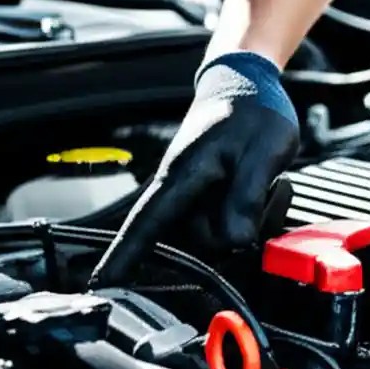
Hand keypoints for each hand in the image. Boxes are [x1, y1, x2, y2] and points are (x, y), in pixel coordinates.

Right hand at [91, 52, 298, 285]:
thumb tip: (237, 240)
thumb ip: (247, 197)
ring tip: (267, 183)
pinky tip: (266, 189)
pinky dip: (253, 215)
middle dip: (236, 231)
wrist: (248, 83)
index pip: (145, 225)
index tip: (102, 284)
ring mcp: (196, 197)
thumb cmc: (251, 110)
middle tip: (266, 191)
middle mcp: (182, 193)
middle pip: (200, 243)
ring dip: (250, 220)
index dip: (123, 257)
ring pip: (219, 236)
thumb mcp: (261, 152)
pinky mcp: (211, 199)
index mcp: (181, 178)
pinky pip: (230, 225)